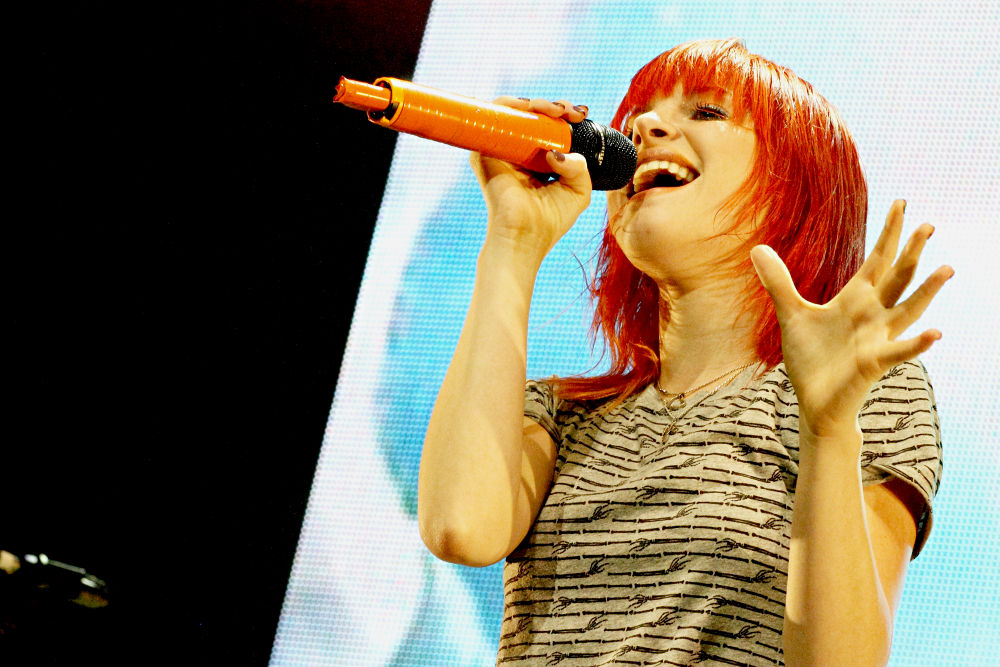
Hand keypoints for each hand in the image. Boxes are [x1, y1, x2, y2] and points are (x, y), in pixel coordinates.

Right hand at [471, 98, 591, 260]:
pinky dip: (511, 104)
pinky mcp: (483, 150)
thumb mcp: (579, 191)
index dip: (565, 115)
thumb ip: (580, 167)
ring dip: (538, 102)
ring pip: (515, 111)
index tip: (581, 116)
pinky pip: (494, 115)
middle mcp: (517, 152)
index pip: (548, 127)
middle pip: (534, 115)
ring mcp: (500, 150)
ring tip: (557, 111)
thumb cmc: (549, 221)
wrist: (524, 237)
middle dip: (556, 106)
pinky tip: (532, 108)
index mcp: (537, 160)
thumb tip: (556, 151)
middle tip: (571, 113)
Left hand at [750, 200, 953, 439]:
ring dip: (927, 292)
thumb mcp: (791, 313)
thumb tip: (757, 249)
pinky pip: (898, 352)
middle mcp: (872, 314)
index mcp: (855, 299)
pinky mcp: (873, 362)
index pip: (877, 260)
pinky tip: (935, 334)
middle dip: (911, 252)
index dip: (889, 233)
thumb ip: (778, 282)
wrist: (813, 400)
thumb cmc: (810, 357)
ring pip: (907, 310)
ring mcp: (876, 338)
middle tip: (928, 224)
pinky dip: (916, 344)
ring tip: (947, 269)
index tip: (901, 203)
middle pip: (896, 277)